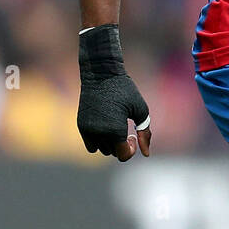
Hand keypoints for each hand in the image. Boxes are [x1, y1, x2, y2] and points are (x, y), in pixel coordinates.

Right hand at [77, 24, 151, 159]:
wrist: (101, 74)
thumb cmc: (125, 90)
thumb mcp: (141, 109)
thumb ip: (145, 132)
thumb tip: (146, 154)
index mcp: (115, 129)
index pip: (123, 155)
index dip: (131, 149)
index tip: (133, 136)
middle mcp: (99, 132)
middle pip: (113, 153)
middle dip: (121, 145)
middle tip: (126, 128)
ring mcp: (88, 130)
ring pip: (102, 150)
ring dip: (110, 144)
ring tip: (116, 127)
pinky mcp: (81, 126)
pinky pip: (91, 146)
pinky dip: (99, 142)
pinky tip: (105, 128)